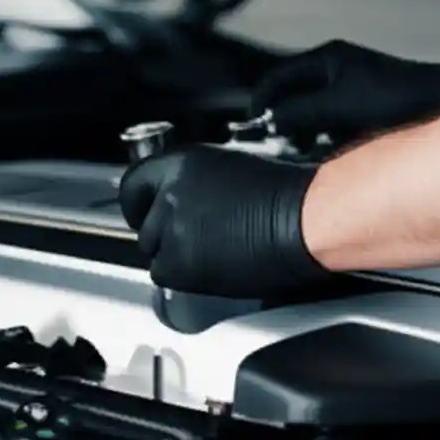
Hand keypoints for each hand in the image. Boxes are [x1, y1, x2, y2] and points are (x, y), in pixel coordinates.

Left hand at [118, 145, 331, 297]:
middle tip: (192, 240)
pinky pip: (164, 273)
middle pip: (144, 224)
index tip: (144, 213)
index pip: (134, 184)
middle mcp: (170, 193)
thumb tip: (183, 202)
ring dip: (175, 255)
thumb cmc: (287, 196)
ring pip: (154, 251)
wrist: (304, 222)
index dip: (140, 204)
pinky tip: (212, 267)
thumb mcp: (230, 170)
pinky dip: (183, 274)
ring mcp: (173, 229)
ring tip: (210, 253)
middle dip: (163, 234)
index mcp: (182, 164)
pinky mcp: (181, 261)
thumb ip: (195, 185)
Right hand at [251, 39, 439, 140]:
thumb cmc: (395, 97)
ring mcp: (349, 87)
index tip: (256, 127)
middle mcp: (335, 69)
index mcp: (326, 59)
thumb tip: (271, 122)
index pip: (277, 78)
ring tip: (308, 149)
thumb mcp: (337, 106)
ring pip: (311, 112)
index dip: (262, 103)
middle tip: (280, 144)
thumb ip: (298, 112)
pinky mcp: (361, 106)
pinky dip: (324, 136)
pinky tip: (331, 149)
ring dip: (305, 132)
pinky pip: (330, 121)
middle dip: (285, 121)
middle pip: (292, 96)